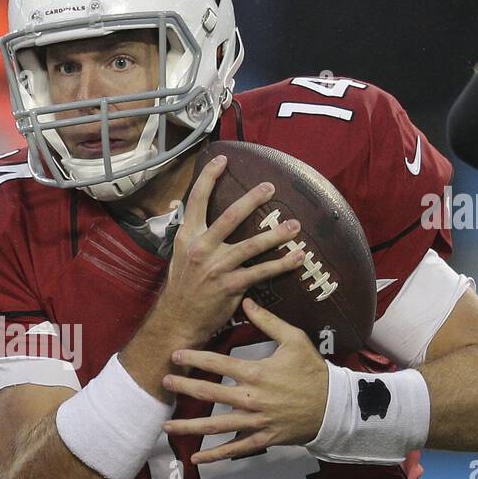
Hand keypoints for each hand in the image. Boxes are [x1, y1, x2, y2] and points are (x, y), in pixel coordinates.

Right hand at [153, 154, 306, 351]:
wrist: (179, 318)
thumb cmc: (182, 285)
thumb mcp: (180, 254)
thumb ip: (191, 233)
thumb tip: (193, 210)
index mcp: (188, 236)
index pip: (196, 200)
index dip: (209, 177)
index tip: (223, 160)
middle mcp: (202, 248)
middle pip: (230, 217)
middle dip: (252, 200)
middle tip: (270, 187)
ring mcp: (217, 267)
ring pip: (252, 245)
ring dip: (276, 234)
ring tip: (295, 225)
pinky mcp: (231, 285)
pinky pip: (262, 272)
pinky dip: (282, 264)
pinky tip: (298, 257)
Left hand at [161, 298, 328, 462]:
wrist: (335, 407)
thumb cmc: (313, 371)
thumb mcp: (295, 340)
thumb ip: (268, 321)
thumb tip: (246, 301)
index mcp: (257, 373)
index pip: (219, 363)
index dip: (195, 358)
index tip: (175, 355)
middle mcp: (252, 399)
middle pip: (210, 393)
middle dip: (184, 388)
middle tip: (163, 383)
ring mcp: (256, 421)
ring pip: (216, 426)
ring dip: (189, 426)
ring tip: (167, 425)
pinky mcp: (262, 439)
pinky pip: (235, 449)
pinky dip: (214, 456)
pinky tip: (195, 458)